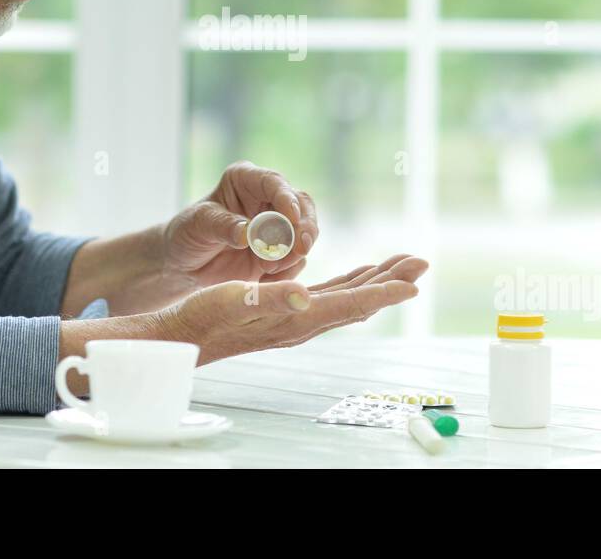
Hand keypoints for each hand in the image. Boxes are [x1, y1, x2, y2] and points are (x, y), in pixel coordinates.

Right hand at [154, 254, 427, 365]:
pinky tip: (359, 274)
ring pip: (348, 298)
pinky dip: (351, 282)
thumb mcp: (233, 300)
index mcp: (295, 318)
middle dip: (391, 280)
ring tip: (402, 264)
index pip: (351, 304)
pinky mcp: (284, 313)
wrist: (179, 338)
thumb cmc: (200, 317)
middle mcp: (301, 322)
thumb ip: (272, 298)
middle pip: (359, 300)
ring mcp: (294, 319)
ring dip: (376, 280)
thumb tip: (307, 295)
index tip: (415, 283)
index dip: (384, 291)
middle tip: (421, 262)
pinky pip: (330, 296)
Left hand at [160, 160, 318, 287]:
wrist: (184, 268)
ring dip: (294, 253)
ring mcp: (277, 226)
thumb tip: (248, 233)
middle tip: (300, 249)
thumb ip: (222, 225)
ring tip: (266, 268)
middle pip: (301, 205)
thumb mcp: (197, 225)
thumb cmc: (187, 235)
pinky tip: (265, 278)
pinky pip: (297, 261)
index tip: (292, 217)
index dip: (287, 198)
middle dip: (304, 227)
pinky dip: (288, 271)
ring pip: (305, 232)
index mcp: (245, 180)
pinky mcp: (281, 253)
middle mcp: (266, 198)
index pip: (273, 182)